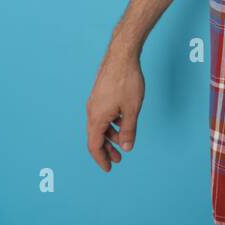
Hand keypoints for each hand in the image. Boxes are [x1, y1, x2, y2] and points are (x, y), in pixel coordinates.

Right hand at [86, 49, 144, 171]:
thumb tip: (127, 148)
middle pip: (96, 137)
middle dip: (107, 150)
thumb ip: (129, 130)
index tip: (108, 169)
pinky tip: (122, 124)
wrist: (122, 55)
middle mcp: (91, 111)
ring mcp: (95, 102)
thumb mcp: (132, 109)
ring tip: (123, 143)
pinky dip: (111, 124)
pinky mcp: (100, 94)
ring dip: (111, 136)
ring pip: (101, 125)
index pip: (94, 145)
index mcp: (96, 118)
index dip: (101, 159)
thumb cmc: (126, 81)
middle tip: (118, 160)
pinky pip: (103, 115)